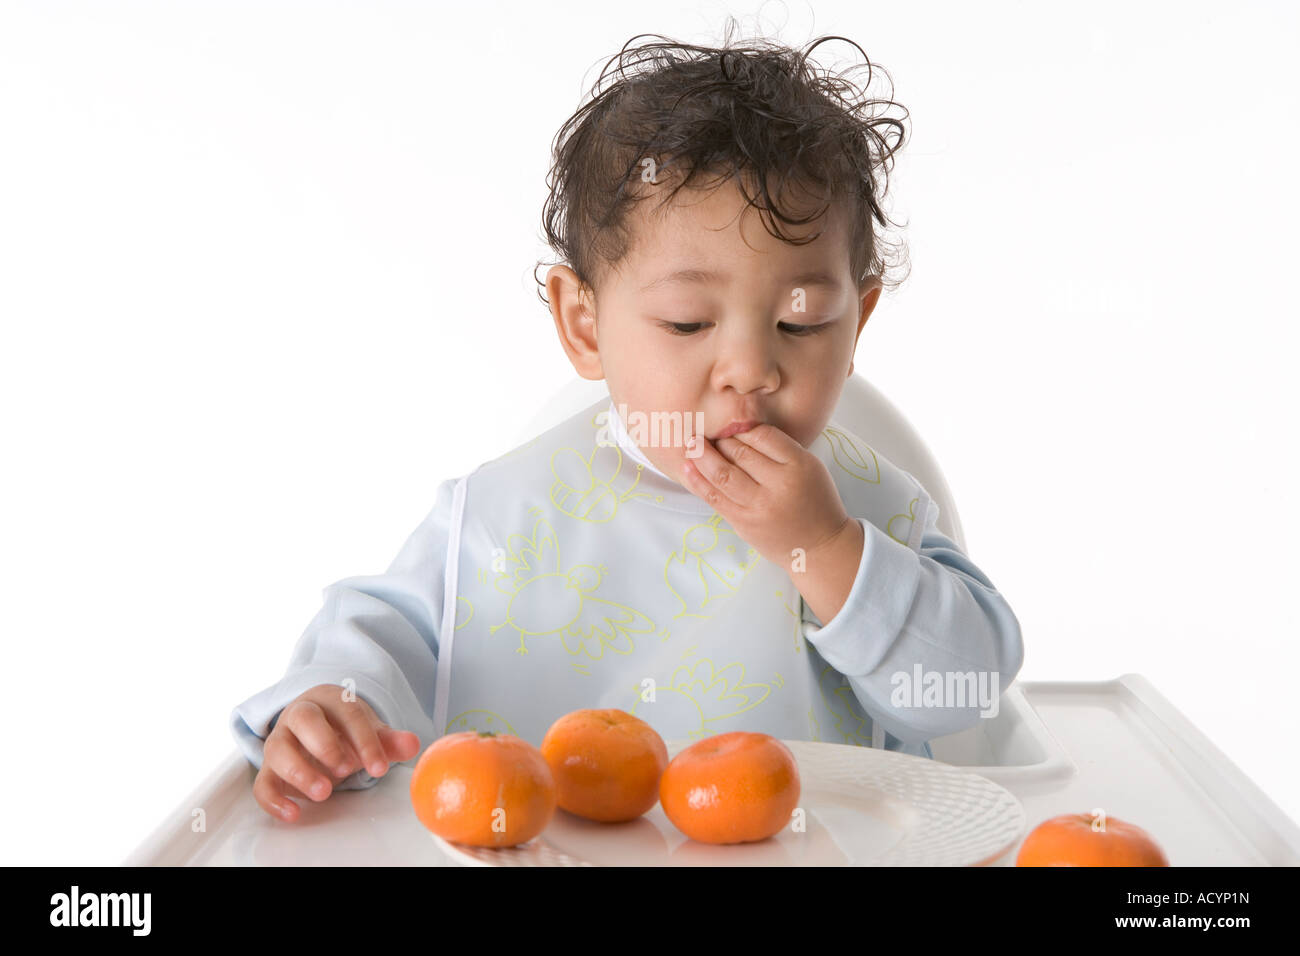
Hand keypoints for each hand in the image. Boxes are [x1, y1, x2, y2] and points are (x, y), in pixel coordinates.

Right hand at [252, 683, 420, 821]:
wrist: (317, 728)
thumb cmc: (345, 730)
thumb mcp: (368, 731)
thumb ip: (389, 740)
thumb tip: (412, 744)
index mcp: (329, 700)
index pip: (347, 713)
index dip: (364, 740)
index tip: (380, 768)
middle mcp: (299, 715)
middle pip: (303, 719)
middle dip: (325, 744)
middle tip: (346, 770)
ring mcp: (279, 740)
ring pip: (277, 750)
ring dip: (300, 772)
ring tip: (324, 793)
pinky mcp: (267, 768)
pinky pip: (261, 782)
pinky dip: (274, 800)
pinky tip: (294, 814)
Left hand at [679, 423, 852, 569]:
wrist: (819, 546)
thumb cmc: (814, 502)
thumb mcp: (809, 467)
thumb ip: (781, 449)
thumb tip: (741, 429)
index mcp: (799, 466)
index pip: (763, 436)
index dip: (742, 428)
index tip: (732, 425)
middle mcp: (779, 485)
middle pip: (740, 453)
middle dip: (721, 440)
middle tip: (708, 432)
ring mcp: (759, 506)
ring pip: (723, 474)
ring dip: (702, 456)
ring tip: (690, 443)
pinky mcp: (744, 523)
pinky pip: (714, 497)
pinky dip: (698, 480)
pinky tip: (688, 467)